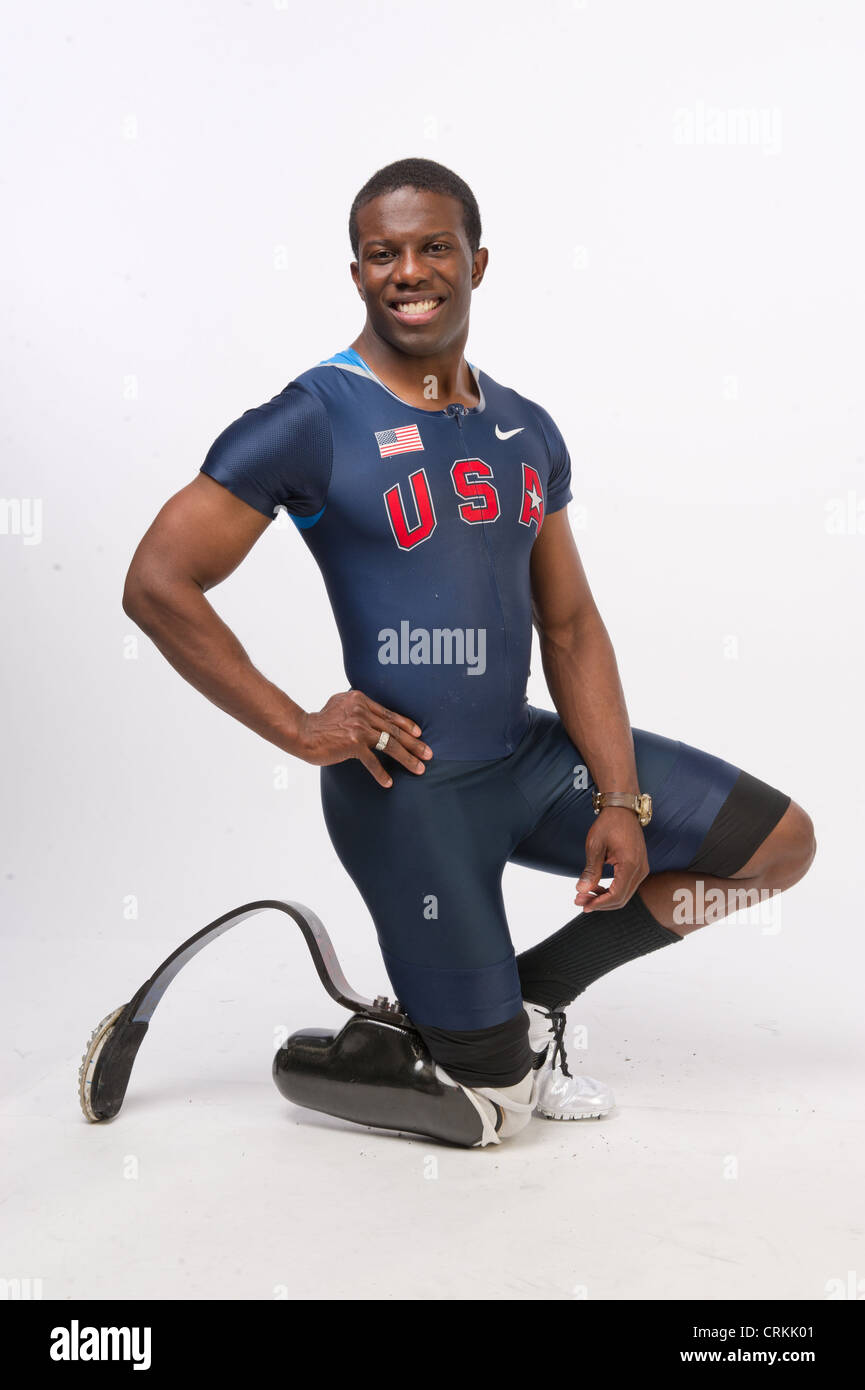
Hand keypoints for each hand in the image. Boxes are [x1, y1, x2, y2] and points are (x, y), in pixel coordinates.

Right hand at [296, 689, 431, 787]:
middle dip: (414, 743)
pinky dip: (381, 773)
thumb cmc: (319, 723)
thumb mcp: (340, 704)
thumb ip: (357, 707)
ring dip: (407, 758)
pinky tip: (389, 782)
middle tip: (429, 754)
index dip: (407, 724)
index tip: (419, 733)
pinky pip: (372, 760)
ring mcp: (358, 727)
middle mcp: (362, 711)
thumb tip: (371, 715)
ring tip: (419, 768)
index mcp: (360, 700)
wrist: (301, 732)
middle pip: (394, 729)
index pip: (389, 714)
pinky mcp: (352, 743)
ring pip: (389, 744)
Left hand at [574, 807, 648, 911]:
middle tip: (579, 901)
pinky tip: (596, 888)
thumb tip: (581, 891)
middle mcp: (640, 870)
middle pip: (621, 898)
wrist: (622, 809)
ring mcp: (642, 869)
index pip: (616, 895)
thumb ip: (590, 870)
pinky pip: (626, 886)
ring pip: (624, 894)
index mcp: (631, 865)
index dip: (599, 903)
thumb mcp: (595, 846)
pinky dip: (611, 891)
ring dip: (604, 898)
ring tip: (585, 895)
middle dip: (599, 903)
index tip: (582, 904)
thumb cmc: (608, 824)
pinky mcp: (639, 868)